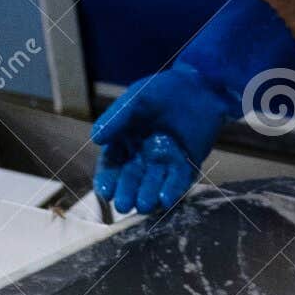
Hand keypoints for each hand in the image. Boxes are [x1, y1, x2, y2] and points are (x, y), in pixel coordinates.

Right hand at [90, 0, 294, 214]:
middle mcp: (142, 158)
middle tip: (123, 205)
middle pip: (131, 180)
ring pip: (153, 185)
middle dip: (127, 193)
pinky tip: (165, 200)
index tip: (105, 192)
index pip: (112, 166)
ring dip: (148, 197)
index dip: (108, 180)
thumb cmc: (162, 91)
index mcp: (125, 143)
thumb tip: (95, 138)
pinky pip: (177, 183)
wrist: (199, 88)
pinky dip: (171, 192)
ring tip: (143, 205)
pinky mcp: (186, 168)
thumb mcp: (136, 101)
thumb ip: (117, 118)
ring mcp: (164, 165)